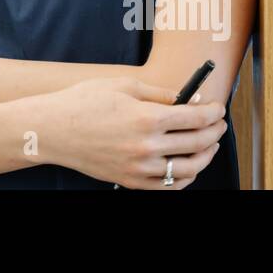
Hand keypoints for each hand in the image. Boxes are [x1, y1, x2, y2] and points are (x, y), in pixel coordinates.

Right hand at [35, 77, 227, 188]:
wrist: (53, 130)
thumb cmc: (84, 102)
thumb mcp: (123, 86)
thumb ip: (159, 93)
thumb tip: (187, 99)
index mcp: (147, 118)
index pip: (195, 118)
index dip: (213, 112)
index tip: (218, 108)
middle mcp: (146, 146)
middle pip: (197, 142)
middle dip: (214, 131)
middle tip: (218, 123)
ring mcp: (139, 168)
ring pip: (188, 168)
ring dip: (205, 156)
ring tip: (208, 146)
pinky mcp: (131, 182)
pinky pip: (168, 187)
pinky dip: (185, 178)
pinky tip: (188, 167)